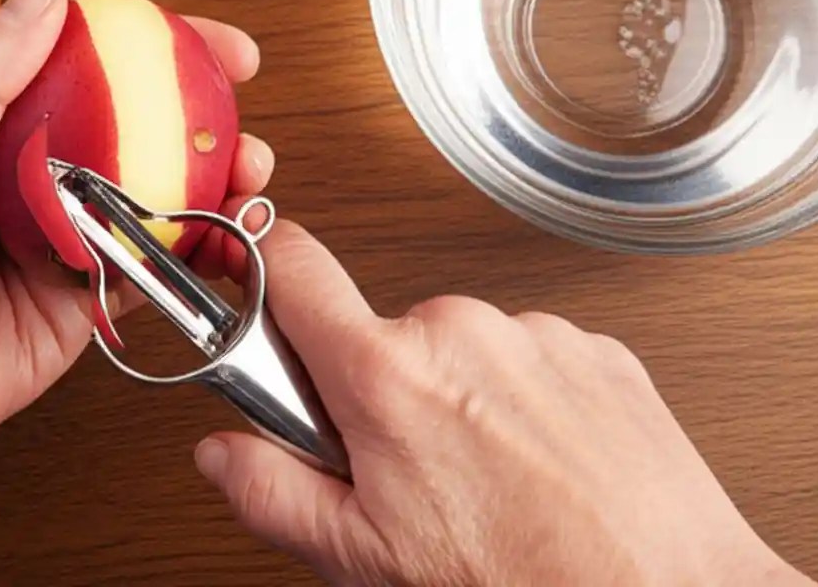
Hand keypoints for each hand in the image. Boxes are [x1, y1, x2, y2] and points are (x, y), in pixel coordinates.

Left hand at [0, 0, 273, 472]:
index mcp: (8, 129)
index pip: (97, 64)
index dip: (162, 45)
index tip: (216, 42)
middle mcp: (49, 175)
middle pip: (147, 128)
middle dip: (210, 116)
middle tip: (246, 113)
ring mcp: (77, 236)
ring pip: (166, 195)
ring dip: (218, 181)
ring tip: (251, 180)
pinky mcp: (94, 296)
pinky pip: (160, 265)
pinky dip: (203, 252)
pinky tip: (233, 242)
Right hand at [193, 222, 813, 585]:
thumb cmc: (519, 581)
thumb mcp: (363, 557)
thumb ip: (272, 491)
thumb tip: (222, 452)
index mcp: (387, 373)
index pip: (293, 264)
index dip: (260, 262)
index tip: (250, 275)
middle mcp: (461, 329)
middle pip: (382, 331)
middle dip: (379, 386)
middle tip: (401, 461)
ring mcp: (535, 334)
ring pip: (460, 348)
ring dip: (457, 396)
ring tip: (487, 477)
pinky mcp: (596, 348)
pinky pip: (530, 358)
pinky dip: (524, 401)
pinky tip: (538, 466)